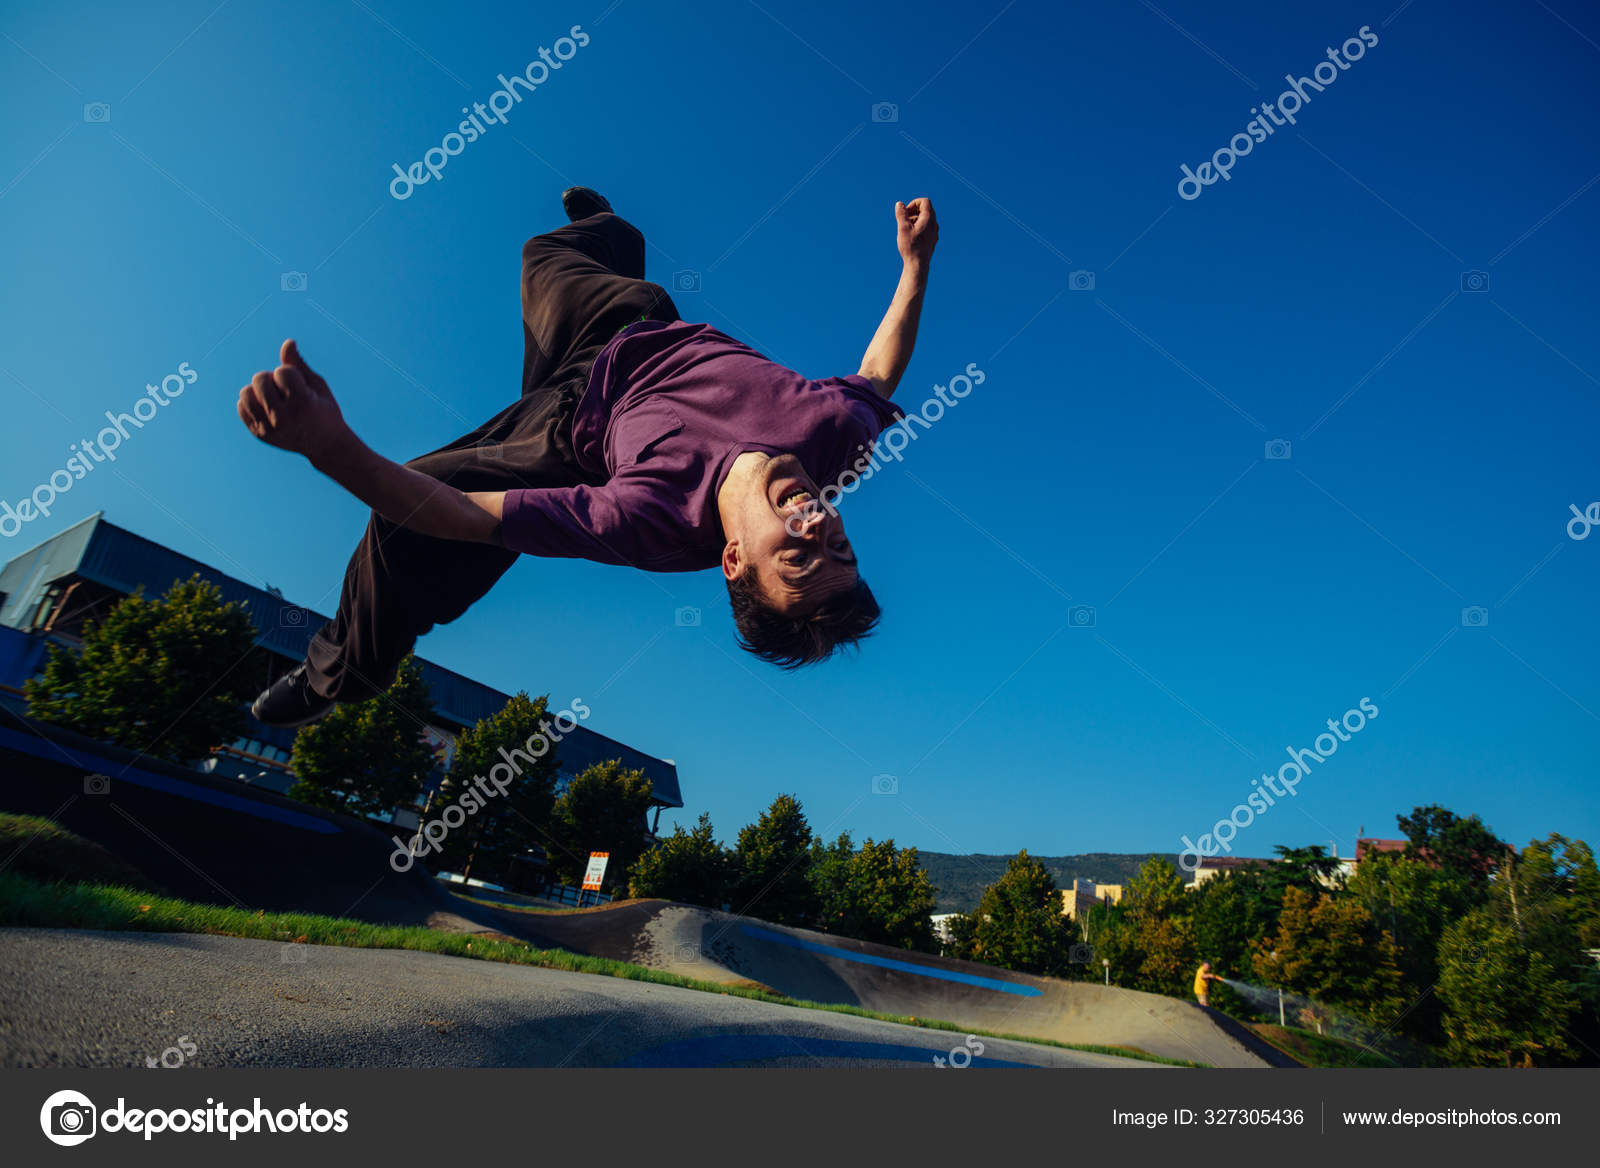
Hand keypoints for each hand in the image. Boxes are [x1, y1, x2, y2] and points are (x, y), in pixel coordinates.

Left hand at [238, 339, 354, 466]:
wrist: (326, 445)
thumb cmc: (324, 410)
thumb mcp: (317, 386)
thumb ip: (299, 365)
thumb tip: (288, 342)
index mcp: (302, 403)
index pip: (281, 372)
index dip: (290, 374)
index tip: (300, 386)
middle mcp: (283, 417)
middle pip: (259, 379)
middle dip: (271, 379)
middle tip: (284, 391)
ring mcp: (269, 428)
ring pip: (245, 393)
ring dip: (258, 391)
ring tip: (273, 398)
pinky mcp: (260, 434)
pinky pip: (241, 407)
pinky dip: (252, 403)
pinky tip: (267, 408)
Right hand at [896, 197, 937, 268]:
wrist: (918, 264)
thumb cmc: (911, 246)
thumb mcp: (903, 228)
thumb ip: (901, 214)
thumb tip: (899, 204)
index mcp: (929, 219)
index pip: (924, 201)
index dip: (914, 203)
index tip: (906, 212)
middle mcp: (934, 224)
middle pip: (926, 209)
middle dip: (914, 211)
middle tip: (905, 219)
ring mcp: (934, 232)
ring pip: (926, 219)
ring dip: (916, 219)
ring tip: (907, 228)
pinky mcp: (932, 240)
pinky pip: (927, 228)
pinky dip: (919, 227)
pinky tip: (911, 236)